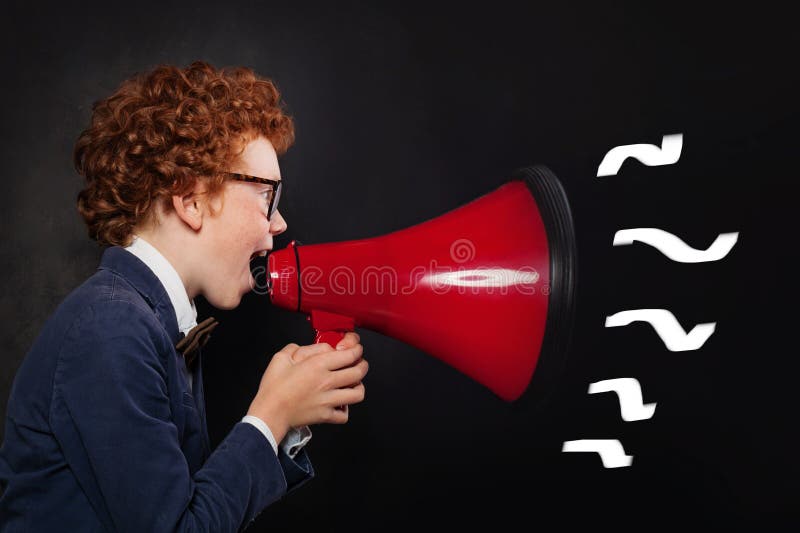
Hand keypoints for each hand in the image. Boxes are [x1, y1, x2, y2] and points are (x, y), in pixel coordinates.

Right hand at [246, 333, 366, 442]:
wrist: (269, 413)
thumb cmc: (274, 387)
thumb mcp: (283, 357)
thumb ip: (304, 348)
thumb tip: (322, 348)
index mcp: (317, 365)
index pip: (350, 354)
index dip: (357, 348)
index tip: (355, 347)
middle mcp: (327, 382)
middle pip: (358, 372)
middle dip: (362, 364)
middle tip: (358, 363)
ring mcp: (328, 400)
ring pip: (358, 393)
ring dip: (358, 386)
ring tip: (353, 383)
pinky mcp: (325, 416)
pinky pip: (345, 414)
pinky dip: (345, 409)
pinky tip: (340, 403)